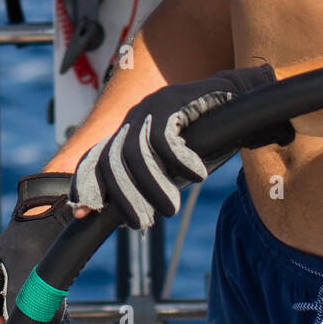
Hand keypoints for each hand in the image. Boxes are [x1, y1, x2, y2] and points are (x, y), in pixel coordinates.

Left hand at [69, 63, 292, 229]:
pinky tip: (197, 175)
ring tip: (170, 208)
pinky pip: (166, 138)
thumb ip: (149, 184)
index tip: (84, 213)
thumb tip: (126, 220)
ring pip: (137, 153)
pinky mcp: (174, 100)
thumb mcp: (172, 167)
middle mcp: (134, 118)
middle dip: (124, 198)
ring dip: (152, 187)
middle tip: (143, 224)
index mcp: (127, 133)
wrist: (238, 100)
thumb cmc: (205, 139)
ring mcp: (152, 107)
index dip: (86, 185)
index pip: (95, 158)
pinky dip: (179, 162)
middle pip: (112, 161)